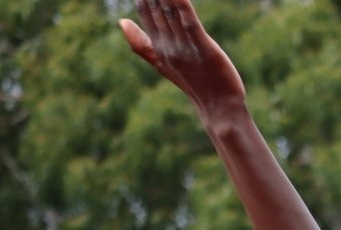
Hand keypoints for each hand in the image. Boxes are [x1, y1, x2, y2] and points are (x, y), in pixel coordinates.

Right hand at [119, 0, 244, 114]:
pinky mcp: (204, 49)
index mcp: (158, 46)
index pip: (145, 8)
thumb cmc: (194, 84)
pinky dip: (182, 4)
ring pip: (170, 10)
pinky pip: (190, 22)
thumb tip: (121, 21)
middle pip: (155, 5)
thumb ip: (142, 43)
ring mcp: (185, 48)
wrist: (220, 109)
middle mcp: (168, 45)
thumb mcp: (163, 64)